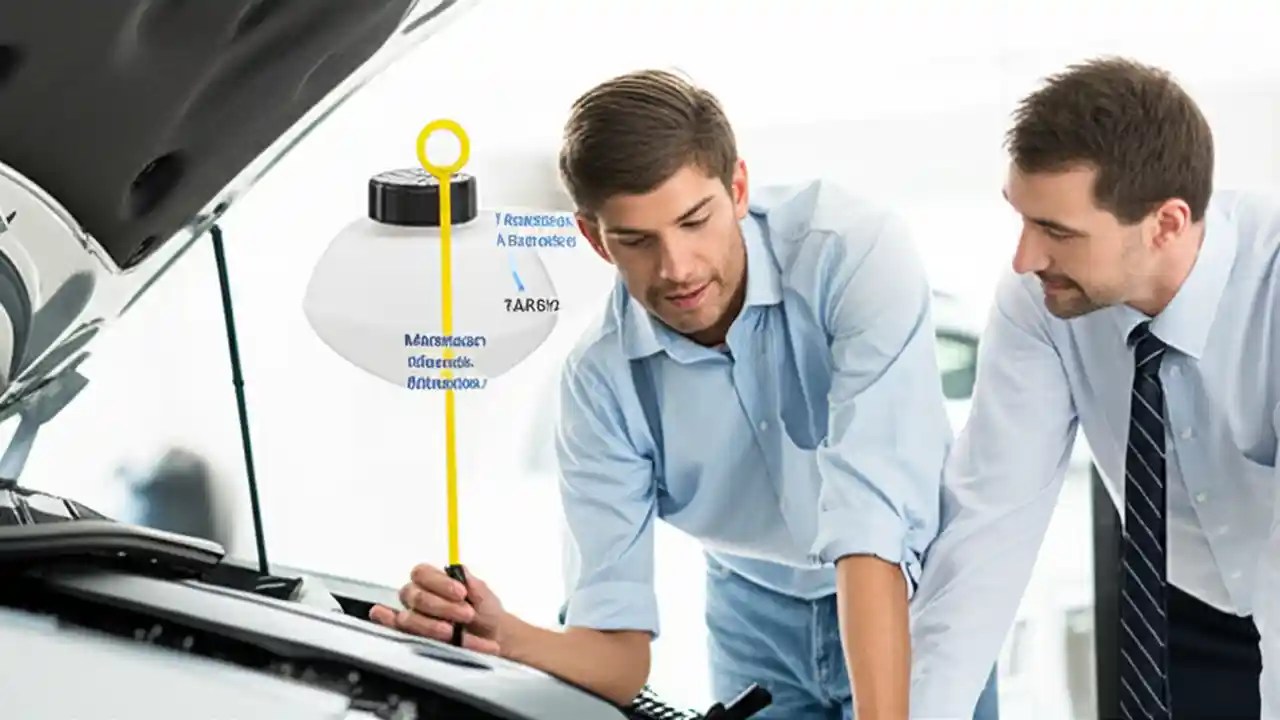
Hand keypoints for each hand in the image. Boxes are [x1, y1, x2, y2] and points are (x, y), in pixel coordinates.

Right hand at [369, 563, 505, 654]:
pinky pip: (397, 632)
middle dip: (442, 607)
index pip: (422, 573)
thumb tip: (461, 572)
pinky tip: (399, 622)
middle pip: (416, 597)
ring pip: (408, 618)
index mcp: (431, 580)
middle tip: (467, 615)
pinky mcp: (411, 639)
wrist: (492, 640)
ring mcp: (411, 618)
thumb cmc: (485, 614)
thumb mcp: (485, 598)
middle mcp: (416, 597)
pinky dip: (396, 626)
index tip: (462, 593)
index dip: (440, 583)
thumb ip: (474, 586)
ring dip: (431, 626)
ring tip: (453, 632)